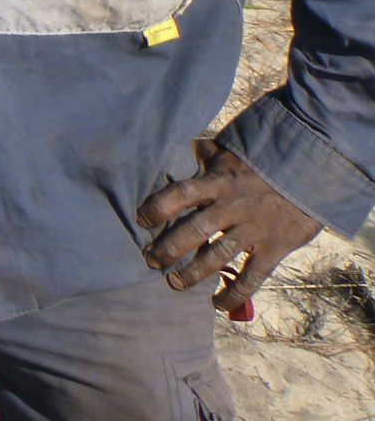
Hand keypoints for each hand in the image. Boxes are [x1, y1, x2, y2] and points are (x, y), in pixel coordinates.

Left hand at [138, 139, 320, 312]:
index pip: (182, 193)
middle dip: (170, 248)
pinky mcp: (274, 248)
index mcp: (219, 181)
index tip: (141, 219)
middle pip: (195, 230)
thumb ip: (206, 154)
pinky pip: (252, 277)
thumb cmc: (263, 164)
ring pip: (219, 256)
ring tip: (174, 284)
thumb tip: (181, 147)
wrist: (311, 175)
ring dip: (194, 273)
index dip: (159, 206)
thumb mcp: (232, 152)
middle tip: (151, 260)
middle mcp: (233, 206)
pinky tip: (216, 304)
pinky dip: (234, 294)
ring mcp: (254, 229)